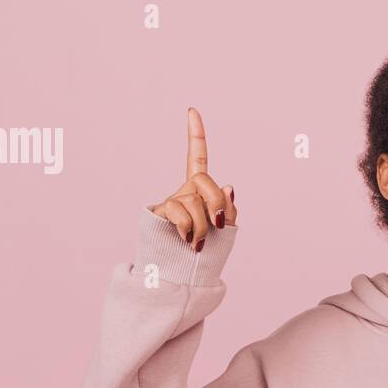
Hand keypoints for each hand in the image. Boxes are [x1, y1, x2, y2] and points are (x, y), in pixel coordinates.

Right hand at [148, 107, 237, 250]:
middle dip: (217, 203)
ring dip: (204, 226)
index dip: (195, 135)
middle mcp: (184, 191)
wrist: (183, 276)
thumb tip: (229, 186)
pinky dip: (190, 229)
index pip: (197, 157)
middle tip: (219, 225)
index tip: (191, 111)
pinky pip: (181, 213)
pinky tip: (188, 240)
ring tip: (199, 243)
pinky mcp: (159, 215)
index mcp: (200, 191)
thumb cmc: (208, 255)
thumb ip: (228, 209)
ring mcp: (170, 202)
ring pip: (194, 202)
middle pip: (204, 180)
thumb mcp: (227, 231)